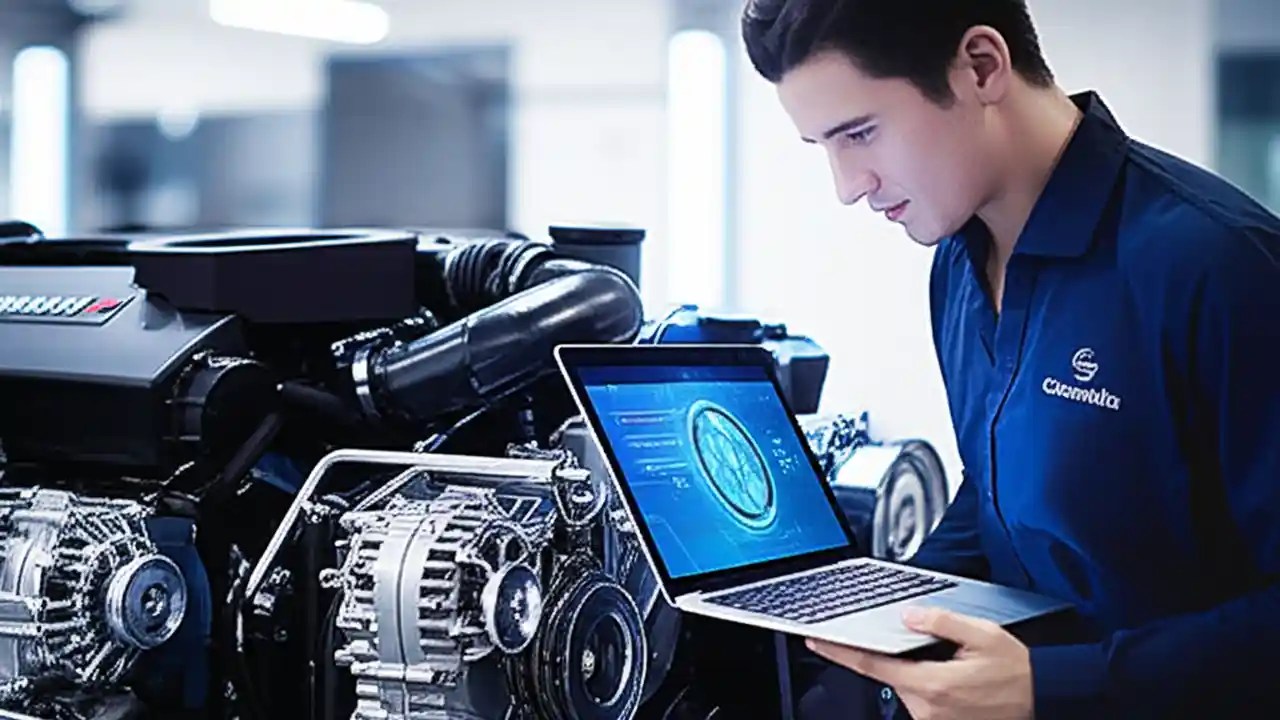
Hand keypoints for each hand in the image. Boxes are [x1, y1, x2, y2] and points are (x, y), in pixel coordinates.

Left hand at [806, 606, 1033, 719]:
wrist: (1047, 699)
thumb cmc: (1017, 670)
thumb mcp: (981, 634)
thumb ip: (940, 622)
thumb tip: (908, 615)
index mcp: (932, 683)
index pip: (873, 665)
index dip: (840, 652)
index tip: (816, 642)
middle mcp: (928, 708)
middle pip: (892, 677)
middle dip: (902, 659)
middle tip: (940, 652)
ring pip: (908, 689)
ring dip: (921, 675)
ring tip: (960, 670)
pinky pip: (924, 703)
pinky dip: (932, 688)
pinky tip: (961, 685)